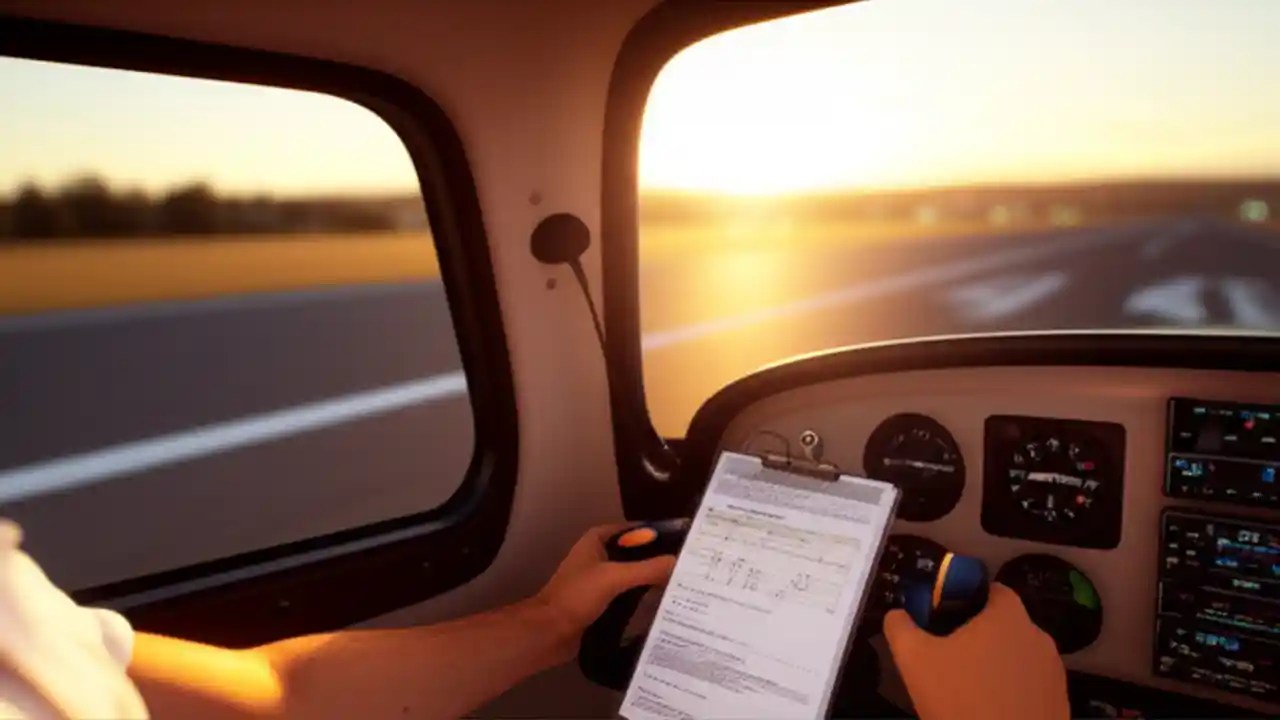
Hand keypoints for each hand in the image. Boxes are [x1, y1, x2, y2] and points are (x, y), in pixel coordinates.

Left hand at [533, 523, 675, 641]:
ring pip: (633, 574)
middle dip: (658, 558)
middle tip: (690, 566)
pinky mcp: (602, 601)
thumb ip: (647, 569)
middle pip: (636, 552)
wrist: (549, 632)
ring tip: (684, 583)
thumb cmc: (577, 596)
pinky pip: (628, 594)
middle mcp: (599, 555)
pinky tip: (665, 602)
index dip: (657, 534)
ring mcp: (600, 579)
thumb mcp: (614, 577)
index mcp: (597, 539)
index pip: (635, 530)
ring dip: (652, 579)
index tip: (685, 543)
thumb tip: (680, 562)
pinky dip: (644, 596)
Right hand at [884, 583, 1069, 719]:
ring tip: (969, 689)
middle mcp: (1038, 635)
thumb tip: (897, 614)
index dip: (966, 600)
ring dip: (996, 665)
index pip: (992, 590)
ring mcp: (1054, 670)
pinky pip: (1030, 684)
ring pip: (1017, 656)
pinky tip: (990, 708)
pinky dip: (1012, 689)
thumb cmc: (961, 700)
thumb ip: (900, 627)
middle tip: (949, 658)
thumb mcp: (914, 661)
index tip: (943, 621)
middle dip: (979, 636)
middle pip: (1004, 624)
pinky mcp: (1060, 700)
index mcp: (1008, 615)